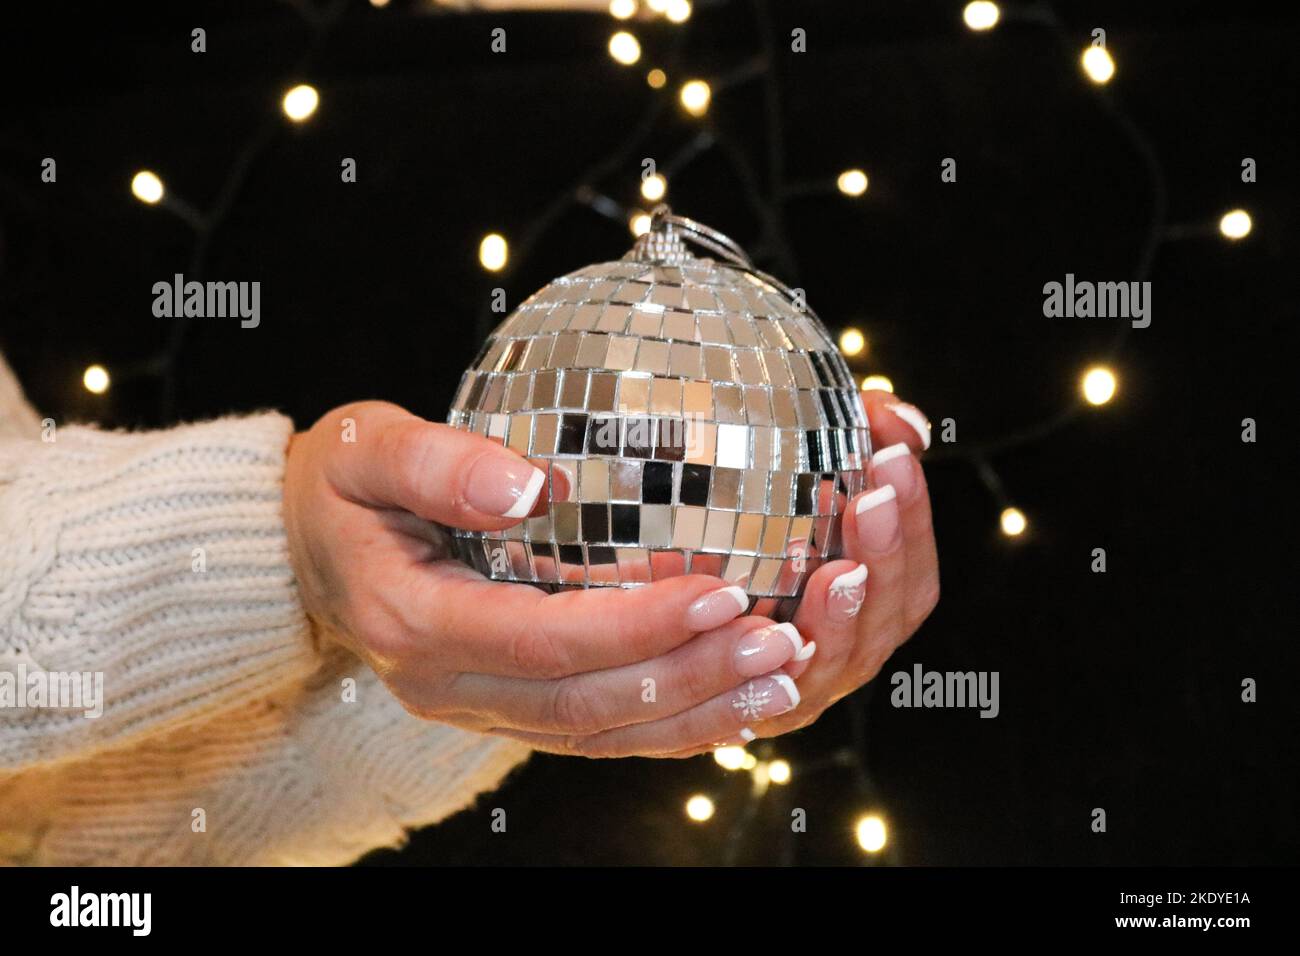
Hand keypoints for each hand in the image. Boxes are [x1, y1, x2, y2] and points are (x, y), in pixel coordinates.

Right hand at [282, 401, 813, 752]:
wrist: (301, 548)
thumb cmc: (339, 486)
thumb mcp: (364, 449)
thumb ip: (435, 462)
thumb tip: (533, 483)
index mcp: (414, 622)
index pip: (545, 640)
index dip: (638, 626)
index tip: (720, 589)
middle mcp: (447, 685)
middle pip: (586, 704)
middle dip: (689, 678)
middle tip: (778, 641)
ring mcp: (476, 707)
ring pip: (599, 733)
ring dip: (695, 713)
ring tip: (781, 679)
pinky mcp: (503, 707)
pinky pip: (593, 730)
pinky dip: (668, 723)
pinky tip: (733, 698)